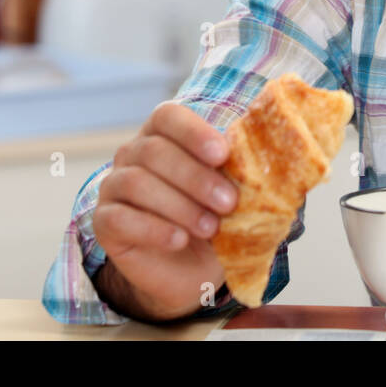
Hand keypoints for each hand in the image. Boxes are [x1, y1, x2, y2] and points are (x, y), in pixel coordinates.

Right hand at [93, 102, 239, 320]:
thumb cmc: (214, 220)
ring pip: (137, 183)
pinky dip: (154, 229)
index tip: (222, 154)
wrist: (189, 270)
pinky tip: (179, 240)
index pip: (167, 116)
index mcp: (164, 135)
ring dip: (180, 205)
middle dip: (196, 177)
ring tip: (210, 227)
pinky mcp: (105, 221)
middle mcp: (133, 154)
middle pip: (154, 151)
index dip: (194, 132)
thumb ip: (248, 172)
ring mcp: (114, 186)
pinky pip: (120, 218)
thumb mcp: (237, 195)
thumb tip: (281, 156)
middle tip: (228, 203)